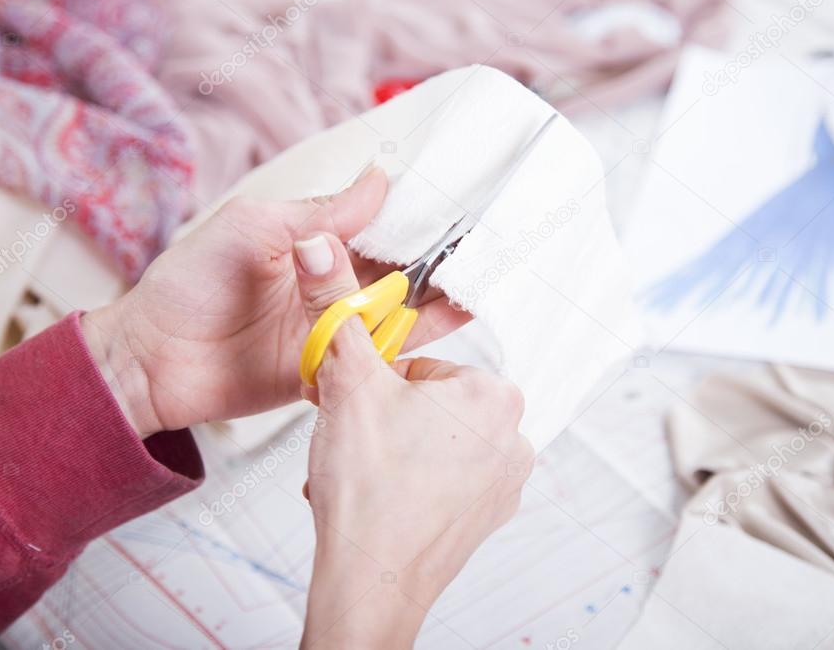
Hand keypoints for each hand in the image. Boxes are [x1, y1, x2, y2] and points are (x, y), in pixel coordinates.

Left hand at [81, 167, 468, 437]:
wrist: (150, 362)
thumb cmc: (189, 283)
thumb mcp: (255, 229)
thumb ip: (322, 214)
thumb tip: (381, 178)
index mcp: (314, 245)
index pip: (378, 228)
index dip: (417, 221)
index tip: (460, 209)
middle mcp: (330, 286)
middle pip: (397, 274)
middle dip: (438, 262)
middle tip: (486, 251)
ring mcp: (332, 331)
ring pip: (396, 316)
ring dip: (436, 302)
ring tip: (480, 287)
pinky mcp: (330, 372)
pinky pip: (377, 359)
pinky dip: (413, 348)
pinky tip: (449, 331)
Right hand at [294, 236, 532, 649]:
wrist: (369, 585)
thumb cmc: (369, 491)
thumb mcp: (348, 383)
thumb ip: (335, 310)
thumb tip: (318, 248)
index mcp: (495, 395)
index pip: (423, 368)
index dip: (378, 387)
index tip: (357, 409)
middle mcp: (514, 438)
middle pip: (430, 405)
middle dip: (385, 421)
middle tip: (357, 445)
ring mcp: (503, 485)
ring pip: (433, 444)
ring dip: (391, 452)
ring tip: (363, 477)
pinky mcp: (486, 519)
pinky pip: (442, 482)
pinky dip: (408, 485)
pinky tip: (377, 500)